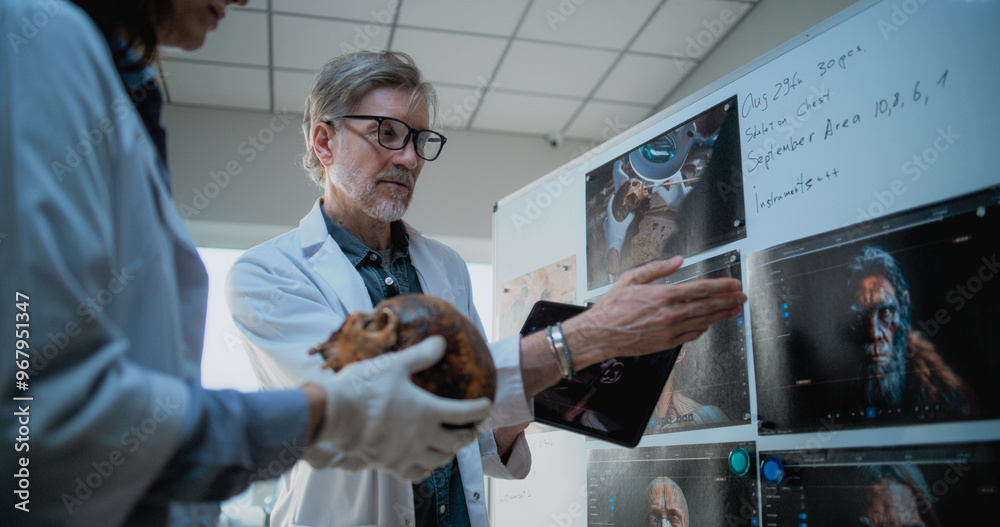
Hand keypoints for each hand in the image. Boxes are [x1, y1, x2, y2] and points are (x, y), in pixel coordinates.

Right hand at [309, 336, 491, 480]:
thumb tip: (441, 342)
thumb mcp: (395, 365)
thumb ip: (420, 355)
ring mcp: (407, 454)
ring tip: (452, 444)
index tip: (486, 405)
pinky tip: (426, 460)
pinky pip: (417, 472)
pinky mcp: (390, 465)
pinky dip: (427, 467)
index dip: (479, 409)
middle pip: (457, 441)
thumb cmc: (365, 387)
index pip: (464, 413)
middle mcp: (422, 437)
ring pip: (439, 459)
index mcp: (428, 412)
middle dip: (469, 433)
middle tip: (472, 427)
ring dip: (451, 451)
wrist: (335, 415)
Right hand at [563, 256, 745, 364]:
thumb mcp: (631, 279)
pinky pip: (692, 335)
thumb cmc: (612, 308)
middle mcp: (670, 314)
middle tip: (741, 297)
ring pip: (703, 321)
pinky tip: (709, 323)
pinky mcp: (667, 343)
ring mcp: (670, 330)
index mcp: (663, 295)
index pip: (701, 289)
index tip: (734, 284)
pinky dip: (703, 328)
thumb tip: (677, 260)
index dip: (722, 287)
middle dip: (728, 301)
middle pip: (708, 306)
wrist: (600, 333)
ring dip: (721, 315)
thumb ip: (657, 268)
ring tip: (733, 310)